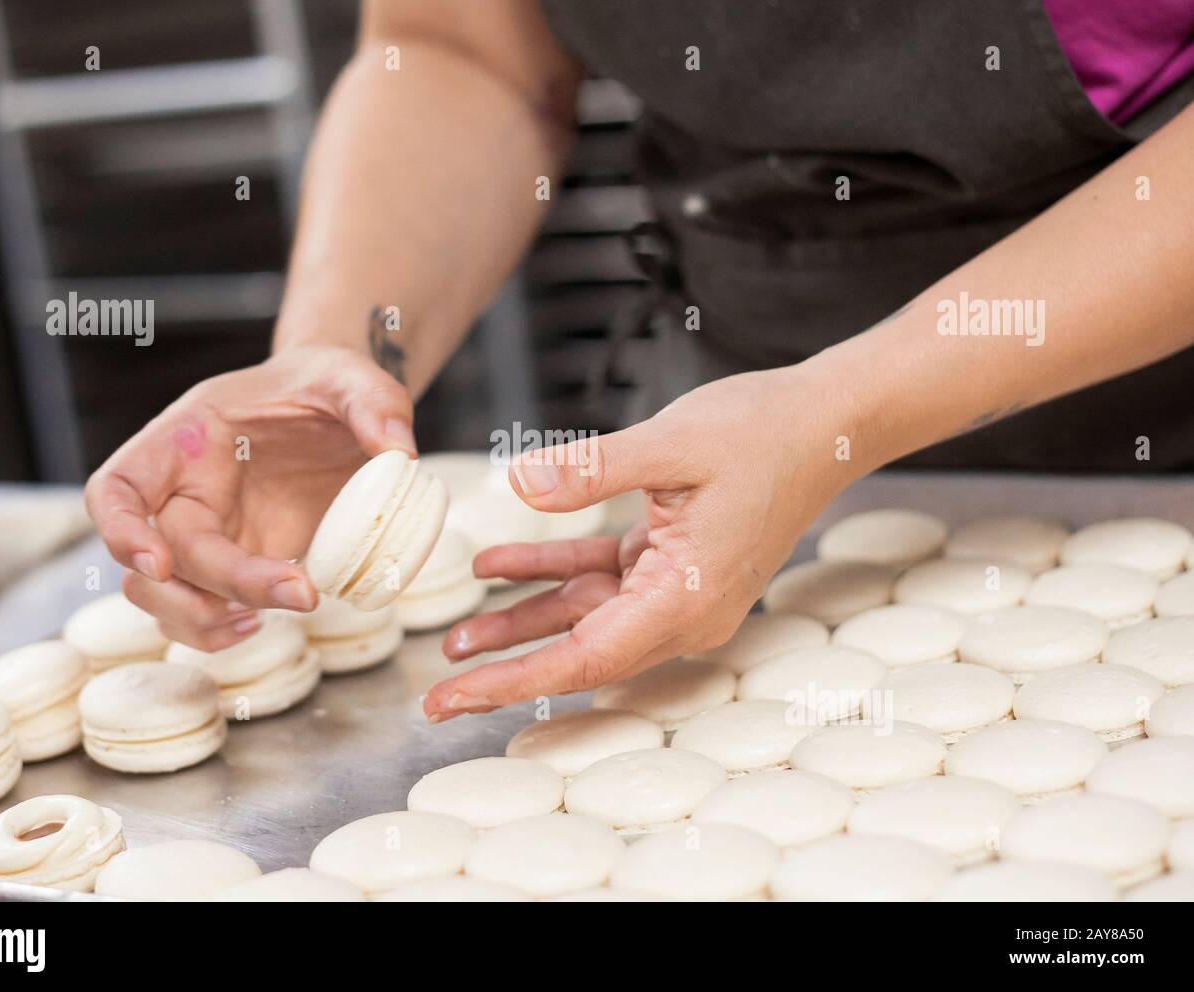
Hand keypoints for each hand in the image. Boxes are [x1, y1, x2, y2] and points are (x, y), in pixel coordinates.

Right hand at [85, 345, 415, 650]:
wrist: (336, 411)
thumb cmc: (325, 386)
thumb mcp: (353, 378)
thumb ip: (374, 402)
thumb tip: (399, 450)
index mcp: (186, 439)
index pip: (115, 486)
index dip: (119, 529)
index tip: (158, 563)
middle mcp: (181, 492)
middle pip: (155, 558)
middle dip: (211, 590)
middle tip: (297, 593)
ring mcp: (206, 533)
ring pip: (161, 599)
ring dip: (203, 621)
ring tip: (268, 619)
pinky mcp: (236, 564)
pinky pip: (201, 611)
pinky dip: (218, 632)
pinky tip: (265, 621)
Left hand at [424, 366, 850, 721]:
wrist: (823, 423)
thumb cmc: (762, 433)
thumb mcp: (670, 443)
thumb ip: (590, 469)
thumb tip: (519, 484)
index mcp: (685, 597)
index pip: (587, 657)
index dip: (517, 680)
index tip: (459, 699)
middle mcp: (682, 609)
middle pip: (580, 653)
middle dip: (508, 668)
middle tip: (437, 694)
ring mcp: (676, 589)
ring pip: (584, 618)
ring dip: (522, 622)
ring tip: (456, 638)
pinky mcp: (669, 562)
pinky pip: (599, 577)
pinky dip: (551, 570)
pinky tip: (497, 563)